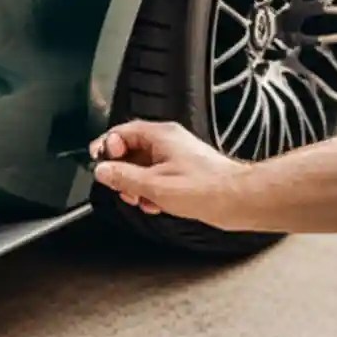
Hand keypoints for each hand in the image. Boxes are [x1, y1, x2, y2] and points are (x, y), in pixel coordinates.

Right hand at [89, 120, 254, 230]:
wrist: (237, 200)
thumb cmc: (205, 188)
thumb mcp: (154, 184)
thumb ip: (124, 177)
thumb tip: (102, 171)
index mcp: (160, 135)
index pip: (121, 132)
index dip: (106, 147)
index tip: (99, 163)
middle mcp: (168, 141)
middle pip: (130, 150)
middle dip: (121, 171)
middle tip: (119, 186)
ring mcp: (177, 156)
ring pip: (143, 165)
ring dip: (135, 183)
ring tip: (138, 199)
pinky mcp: (184, 171)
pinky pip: (157, 176)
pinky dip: (150, 189)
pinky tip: (154, 204)